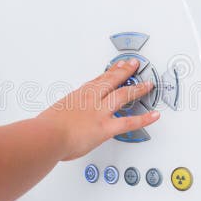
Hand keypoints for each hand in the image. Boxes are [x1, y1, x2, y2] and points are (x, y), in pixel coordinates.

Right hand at [38, 59, 159, 160]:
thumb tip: (65, 121)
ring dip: (138, 88)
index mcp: (79, 94)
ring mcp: (101, 112)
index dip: (110, 72)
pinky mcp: (107, 127)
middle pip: (112, 80)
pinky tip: (154, 115)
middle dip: (124, 71)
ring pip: (124, 95)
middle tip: (133, 64)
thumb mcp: (54, 114)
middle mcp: (92, 99)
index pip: (98, 79)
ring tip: (148, 85)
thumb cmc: (46, 128)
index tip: (117, 66)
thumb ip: (65, 115)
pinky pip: (130, 122)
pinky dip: (144, 118)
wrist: (48, 135)